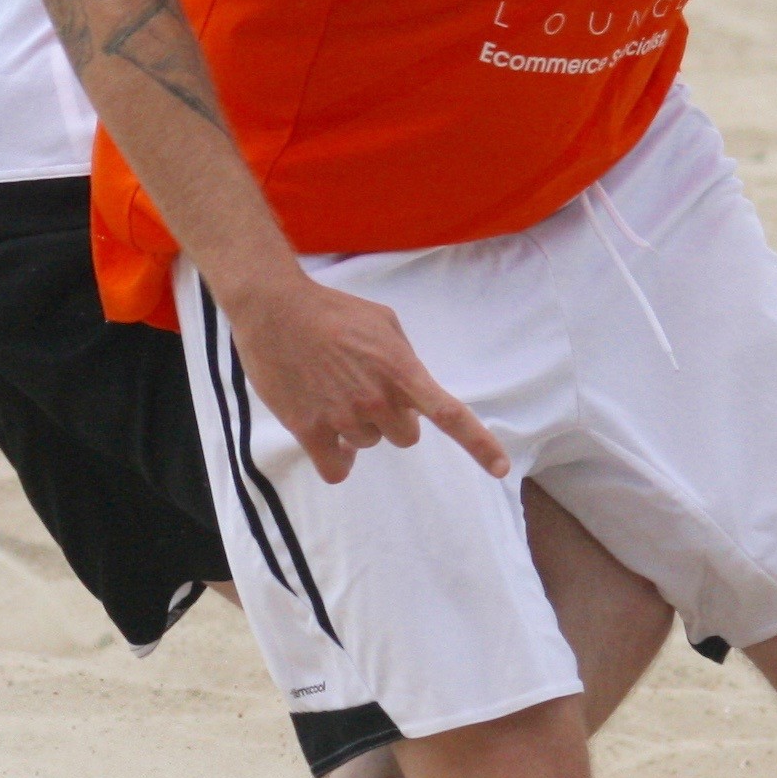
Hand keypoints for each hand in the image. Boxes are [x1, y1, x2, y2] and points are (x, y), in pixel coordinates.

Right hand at [221, 272, 507, 485]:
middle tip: (366, 391)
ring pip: (369, 445)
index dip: (479, 445)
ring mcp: (344, 417)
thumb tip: (410, 387)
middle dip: (393, 418)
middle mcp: (377, 400)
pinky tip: (328, 439)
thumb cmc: (331, 310)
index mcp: (401, 372)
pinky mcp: (310, 430)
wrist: (275, 309)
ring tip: (332, 393)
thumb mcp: (384, 323)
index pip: (449, 415)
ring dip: (357, 427)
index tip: (501, 469)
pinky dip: (337, 459)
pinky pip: (337, 468)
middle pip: (405, 436)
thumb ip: (404, 358)